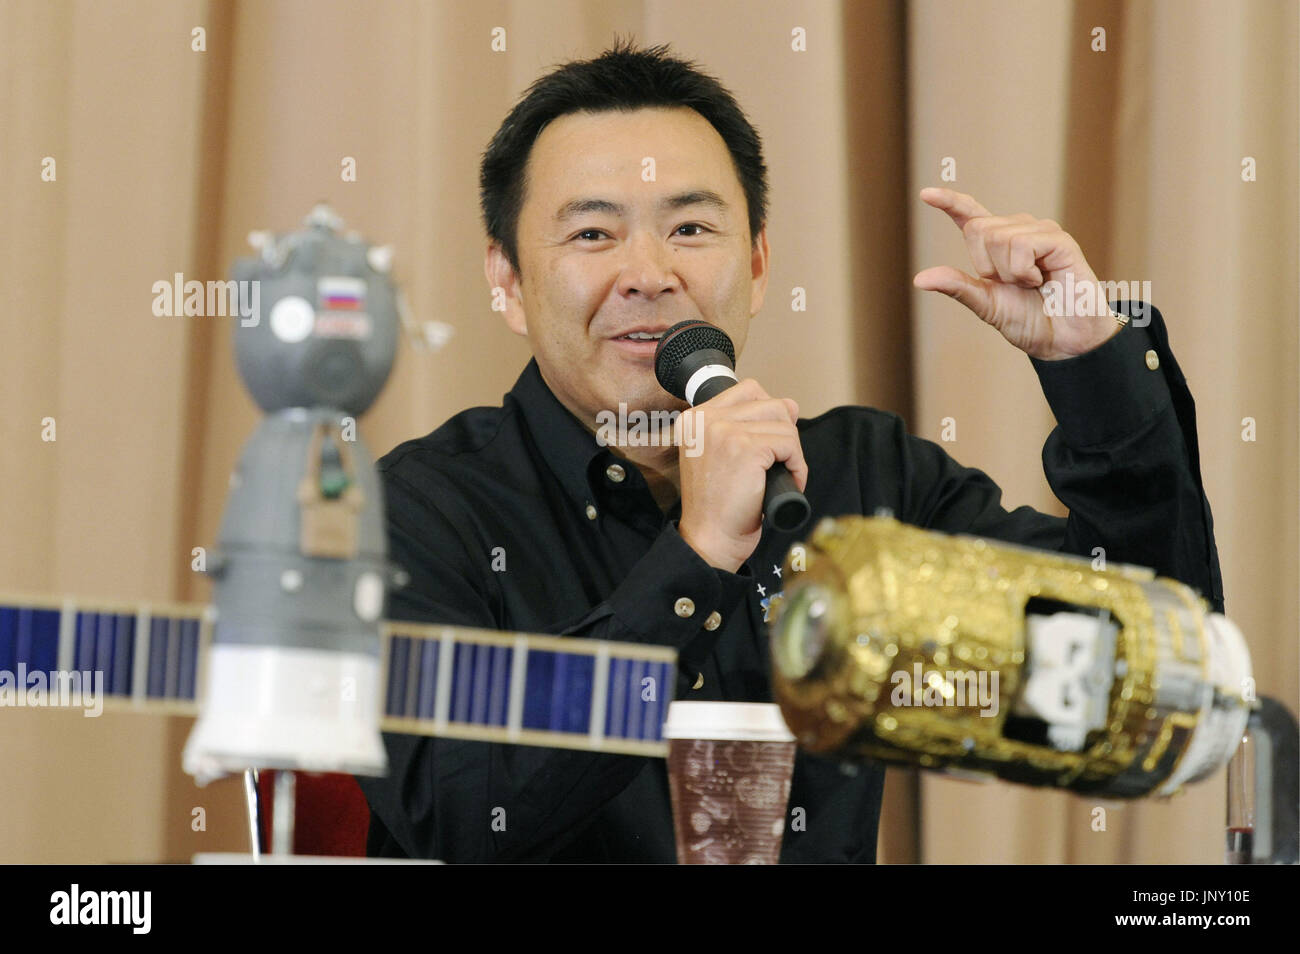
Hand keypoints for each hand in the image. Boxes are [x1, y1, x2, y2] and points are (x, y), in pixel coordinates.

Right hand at [676, 379, 807, 572]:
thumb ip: (742, 426)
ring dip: (792, 451)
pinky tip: (787, 482)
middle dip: (784, 433)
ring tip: (782, 475)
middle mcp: (704, 419)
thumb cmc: (718, 504)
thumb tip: (790, 404)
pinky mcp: (745, 448)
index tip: (768, 444)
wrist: (710, 538)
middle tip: (778, 463)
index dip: (769, 415)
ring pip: (783, 422)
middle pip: (770, 403)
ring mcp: (723, 431)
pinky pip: (789, 443)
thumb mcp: (718, 455)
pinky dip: (797, 465)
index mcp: (694, 418)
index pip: (747, 390)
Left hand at [913, 187, 1120, 360]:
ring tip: (1032, 284)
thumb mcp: (986, 304)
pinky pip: (1022, 244)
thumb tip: (919, 278)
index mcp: (997, 244)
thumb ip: (957, 287)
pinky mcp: (1059, 239)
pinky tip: (1042, 280)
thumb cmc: (1030, 320)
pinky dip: (1024, 271)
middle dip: (987, 265)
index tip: (926, 194)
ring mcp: (1040, 231)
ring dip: (1009, 272)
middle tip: (1014, 285)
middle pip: (977, 229)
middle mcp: (1018, 230)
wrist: (1064, 340)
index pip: (970, 216)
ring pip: (998, 237)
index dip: (950, 203)